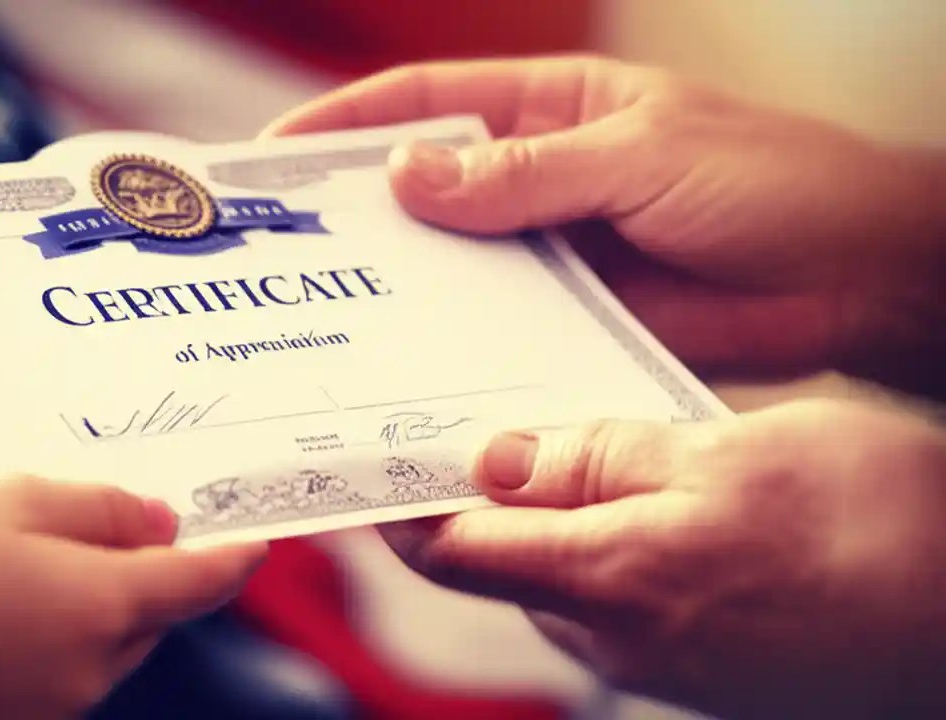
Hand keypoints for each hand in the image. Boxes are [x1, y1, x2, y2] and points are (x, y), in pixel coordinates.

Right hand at [0, 476, 263, 718]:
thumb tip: (162, 525)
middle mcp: (93, 667)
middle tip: (124, 526)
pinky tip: (13, 600)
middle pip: (157, 614)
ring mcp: (56, 703)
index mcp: (103, 606)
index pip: (201, 582)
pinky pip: (72, 669)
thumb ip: (106, 510)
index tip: (260, 539)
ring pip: (114, 643)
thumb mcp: (18, 498)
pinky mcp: (21, 719)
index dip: (236, 557)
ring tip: (42, 559)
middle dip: (153, 571)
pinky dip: (65, 633)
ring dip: (103, 604)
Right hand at [264, 56, 945, 392]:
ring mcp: (553, 255)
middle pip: (426, 191)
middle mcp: (540, 179)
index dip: (348, 122)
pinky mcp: (572, 321)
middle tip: (283, 255)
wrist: (861, 280)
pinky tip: (411, 371)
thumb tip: (408, 174)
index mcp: (554, 109)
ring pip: (455, 269)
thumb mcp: (640, 157)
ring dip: (401, 292)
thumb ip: (524, 172)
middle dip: (356, 216)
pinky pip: (499, 332)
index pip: (431, 103)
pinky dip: (456, 348)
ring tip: (327, 321)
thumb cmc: (773, 185)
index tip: (275, 153)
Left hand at [380, 400, 945, 718]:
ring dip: (528, 508)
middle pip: (493, 559)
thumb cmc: (880, 530)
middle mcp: (614, 634)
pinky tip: (618, 482)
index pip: (449, 550)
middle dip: (458, 493)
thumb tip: (499, 460)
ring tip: (531, 432)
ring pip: (552, 568)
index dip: (392, 503)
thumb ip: (601, 459)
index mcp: (608, 580)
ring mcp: (655, 652)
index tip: (351, 462)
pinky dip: (587, 532)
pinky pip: (608, 584)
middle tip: (439, 414)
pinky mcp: (695, 651)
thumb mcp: (731, 455)